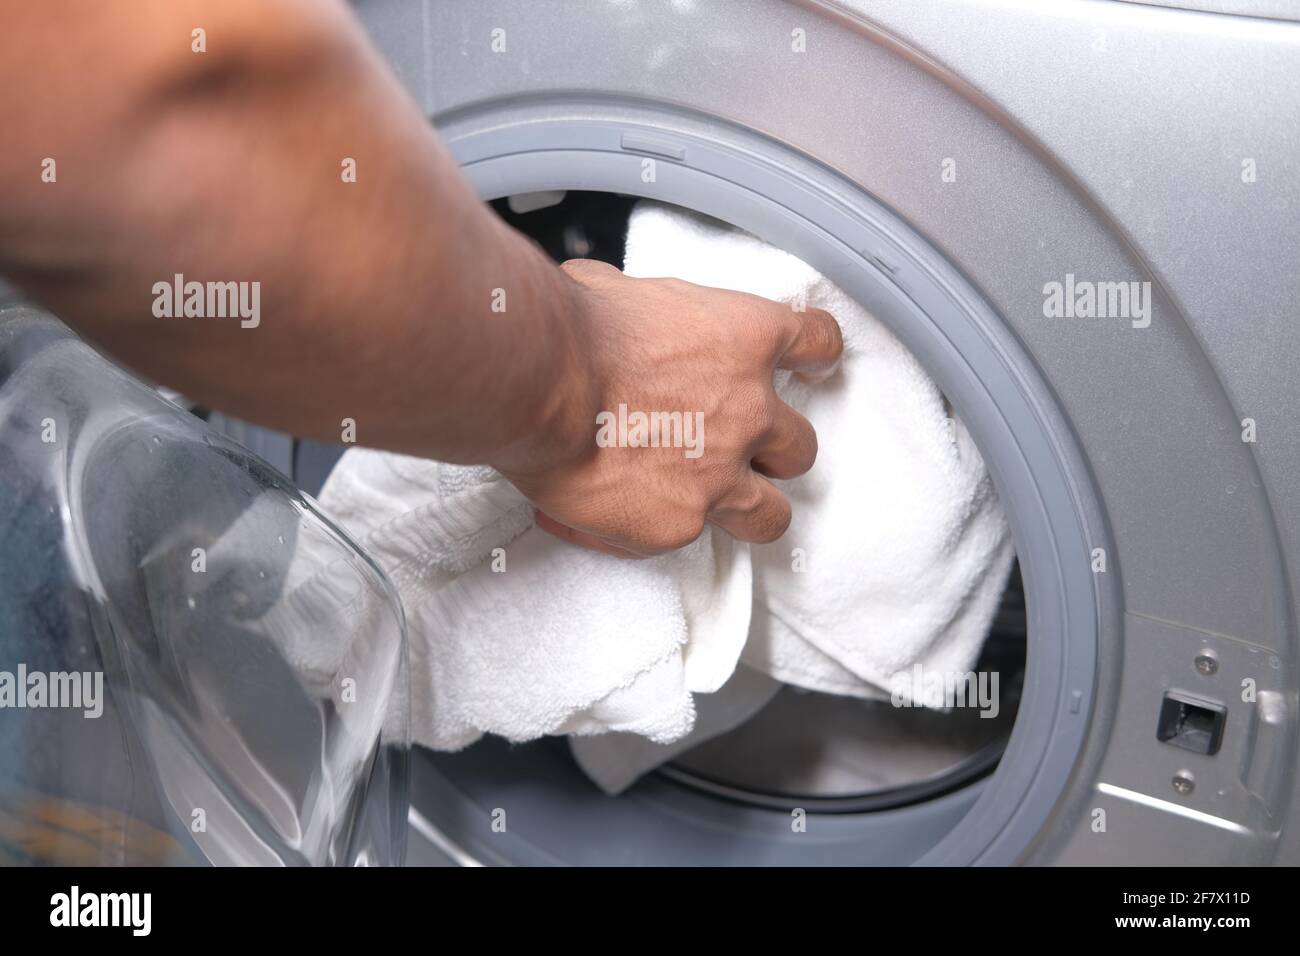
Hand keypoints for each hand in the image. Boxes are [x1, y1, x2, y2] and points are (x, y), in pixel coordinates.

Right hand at [490, 259, 842, 556]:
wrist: (541, 383)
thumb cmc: (573, 329)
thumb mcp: (625, 291)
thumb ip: (653, 317)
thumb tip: (625, 316)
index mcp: (746, 339)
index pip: (817, 345)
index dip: (816, 359)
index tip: (811, 367)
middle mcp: (748, 412)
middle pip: (800, 447)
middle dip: (774, 452)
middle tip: (738, 449)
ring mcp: (719, 476)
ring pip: (771, 515)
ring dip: (748, 508)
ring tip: (708, 504)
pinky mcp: (678, 526)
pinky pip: (681, 538)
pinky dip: (650, 529)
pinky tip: (613, 515)